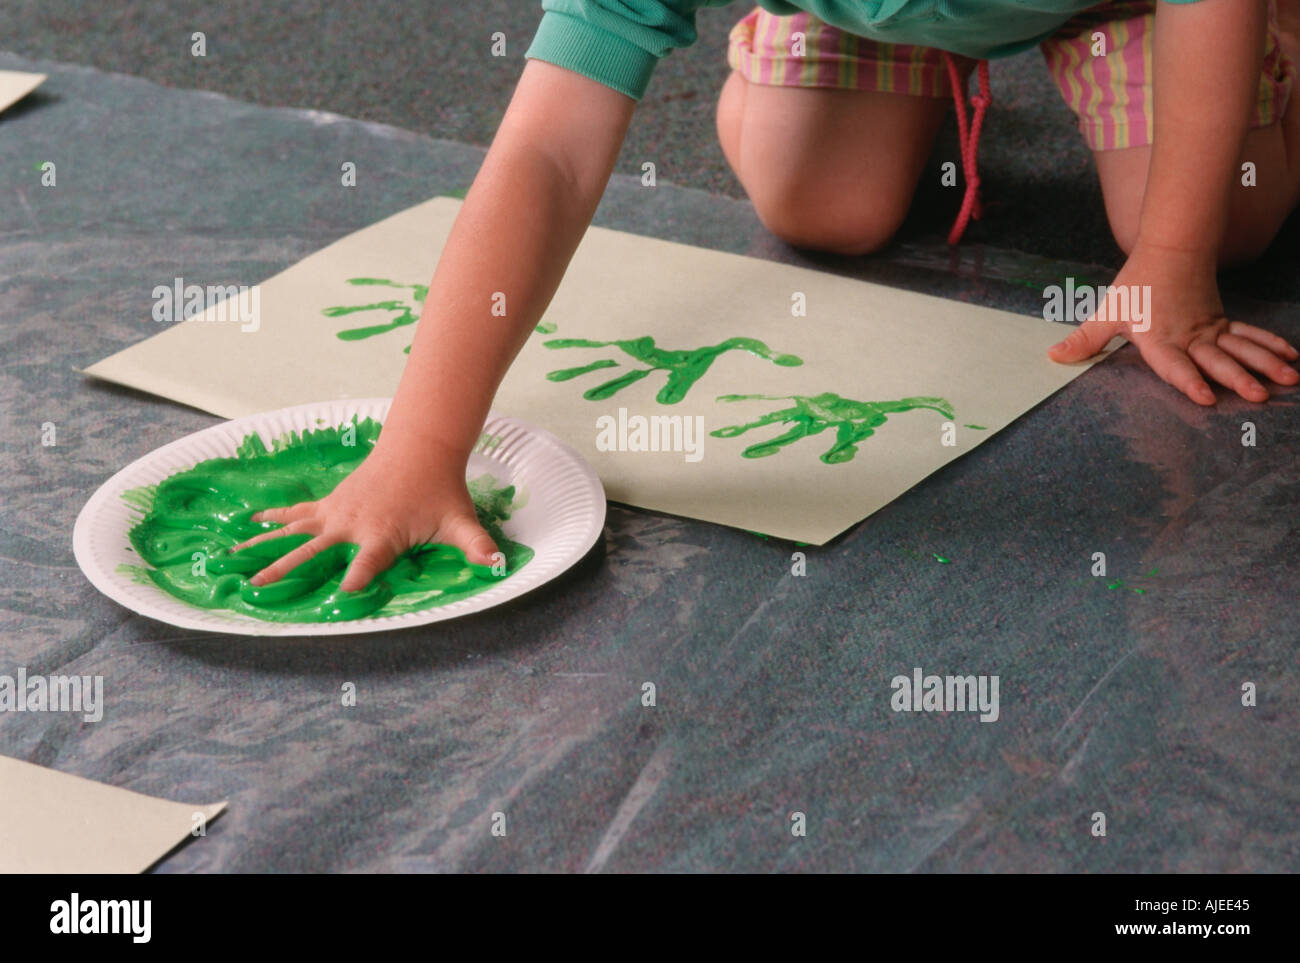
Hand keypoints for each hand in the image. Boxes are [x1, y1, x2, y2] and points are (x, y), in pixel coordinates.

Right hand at [229, 440, 498, 591]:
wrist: (421, 448)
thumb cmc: (440, 490)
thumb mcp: (460, 522)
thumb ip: (478, 547)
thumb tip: (499, 566)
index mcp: (380, 537)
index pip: (363, 570)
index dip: (352, 586)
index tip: (338, 602)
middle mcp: (351, 525)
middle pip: (312, 553)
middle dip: (284, 572)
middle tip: (257, 590)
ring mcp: (337, 512)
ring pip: (294, 532)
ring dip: (264, 545)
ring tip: (234, 560)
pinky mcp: (331, 502)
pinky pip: (296, 513)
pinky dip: (273, 517)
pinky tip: (248, 522)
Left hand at [1047, 243, 1297, 404]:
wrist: (1171, 249)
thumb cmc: (1137, 286)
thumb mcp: (1107, 313)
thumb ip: (1084, 340)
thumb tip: (1053, 357)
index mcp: (1160, 339)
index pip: (1174, 364)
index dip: (1188, 381)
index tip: (1205, 396)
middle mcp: (1190, 337)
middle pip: (1216, 360)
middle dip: (1239, 378)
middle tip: (1259, 395)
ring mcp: (1210, 330)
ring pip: (1241, 348)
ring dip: (1265, 363)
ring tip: (1289, 379)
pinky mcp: (1222, 323)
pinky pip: (1250, 336)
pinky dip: (1270, 345)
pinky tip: (1292, 357)